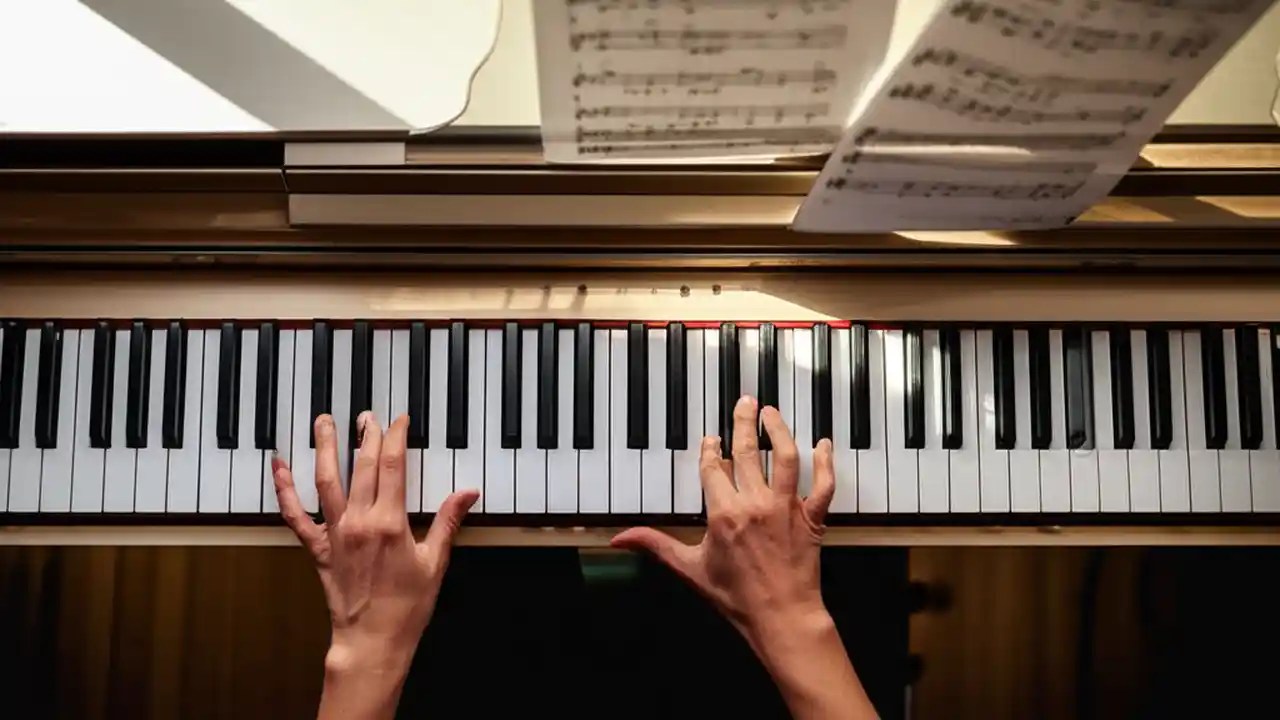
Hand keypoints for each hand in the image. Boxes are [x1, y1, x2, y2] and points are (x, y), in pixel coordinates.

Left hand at [273, 412, 477, 719]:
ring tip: (324, 421)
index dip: (395, 437)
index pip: (392, 466)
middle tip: (366, 415)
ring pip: (325, 480)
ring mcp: (335, 533)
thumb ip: (449, 522)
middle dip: (365, 435)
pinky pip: (295, 515)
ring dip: (324, 448)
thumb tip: (468, 492)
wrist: (372, 641)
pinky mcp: (318, 548)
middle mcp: (358, 522)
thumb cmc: (406, 608)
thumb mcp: (435, 563)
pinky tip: (279, 467)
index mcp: (389, 522)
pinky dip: (285, 490)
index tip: (398, 420)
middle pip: (361, 466)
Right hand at [611, 395, 834, 642]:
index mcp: (724, 513)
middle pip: (749, 452)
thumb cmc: (737, 598)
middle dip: (744, 422)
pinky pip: (823, 485)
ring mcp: (786, 508)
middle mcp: (755, 504)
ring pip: (785, 457)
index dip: (711, 448)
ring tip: (772, 412)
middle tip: (744, 401)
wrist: (781, 618)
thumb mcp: (690, 569)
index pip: (714, 467)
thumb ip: (656, 546)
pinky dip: (825, 463)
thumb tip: (621, 538)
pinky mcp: (812, 518)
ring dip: (779, 431)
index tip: (711, 437)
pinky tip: (823, 444)